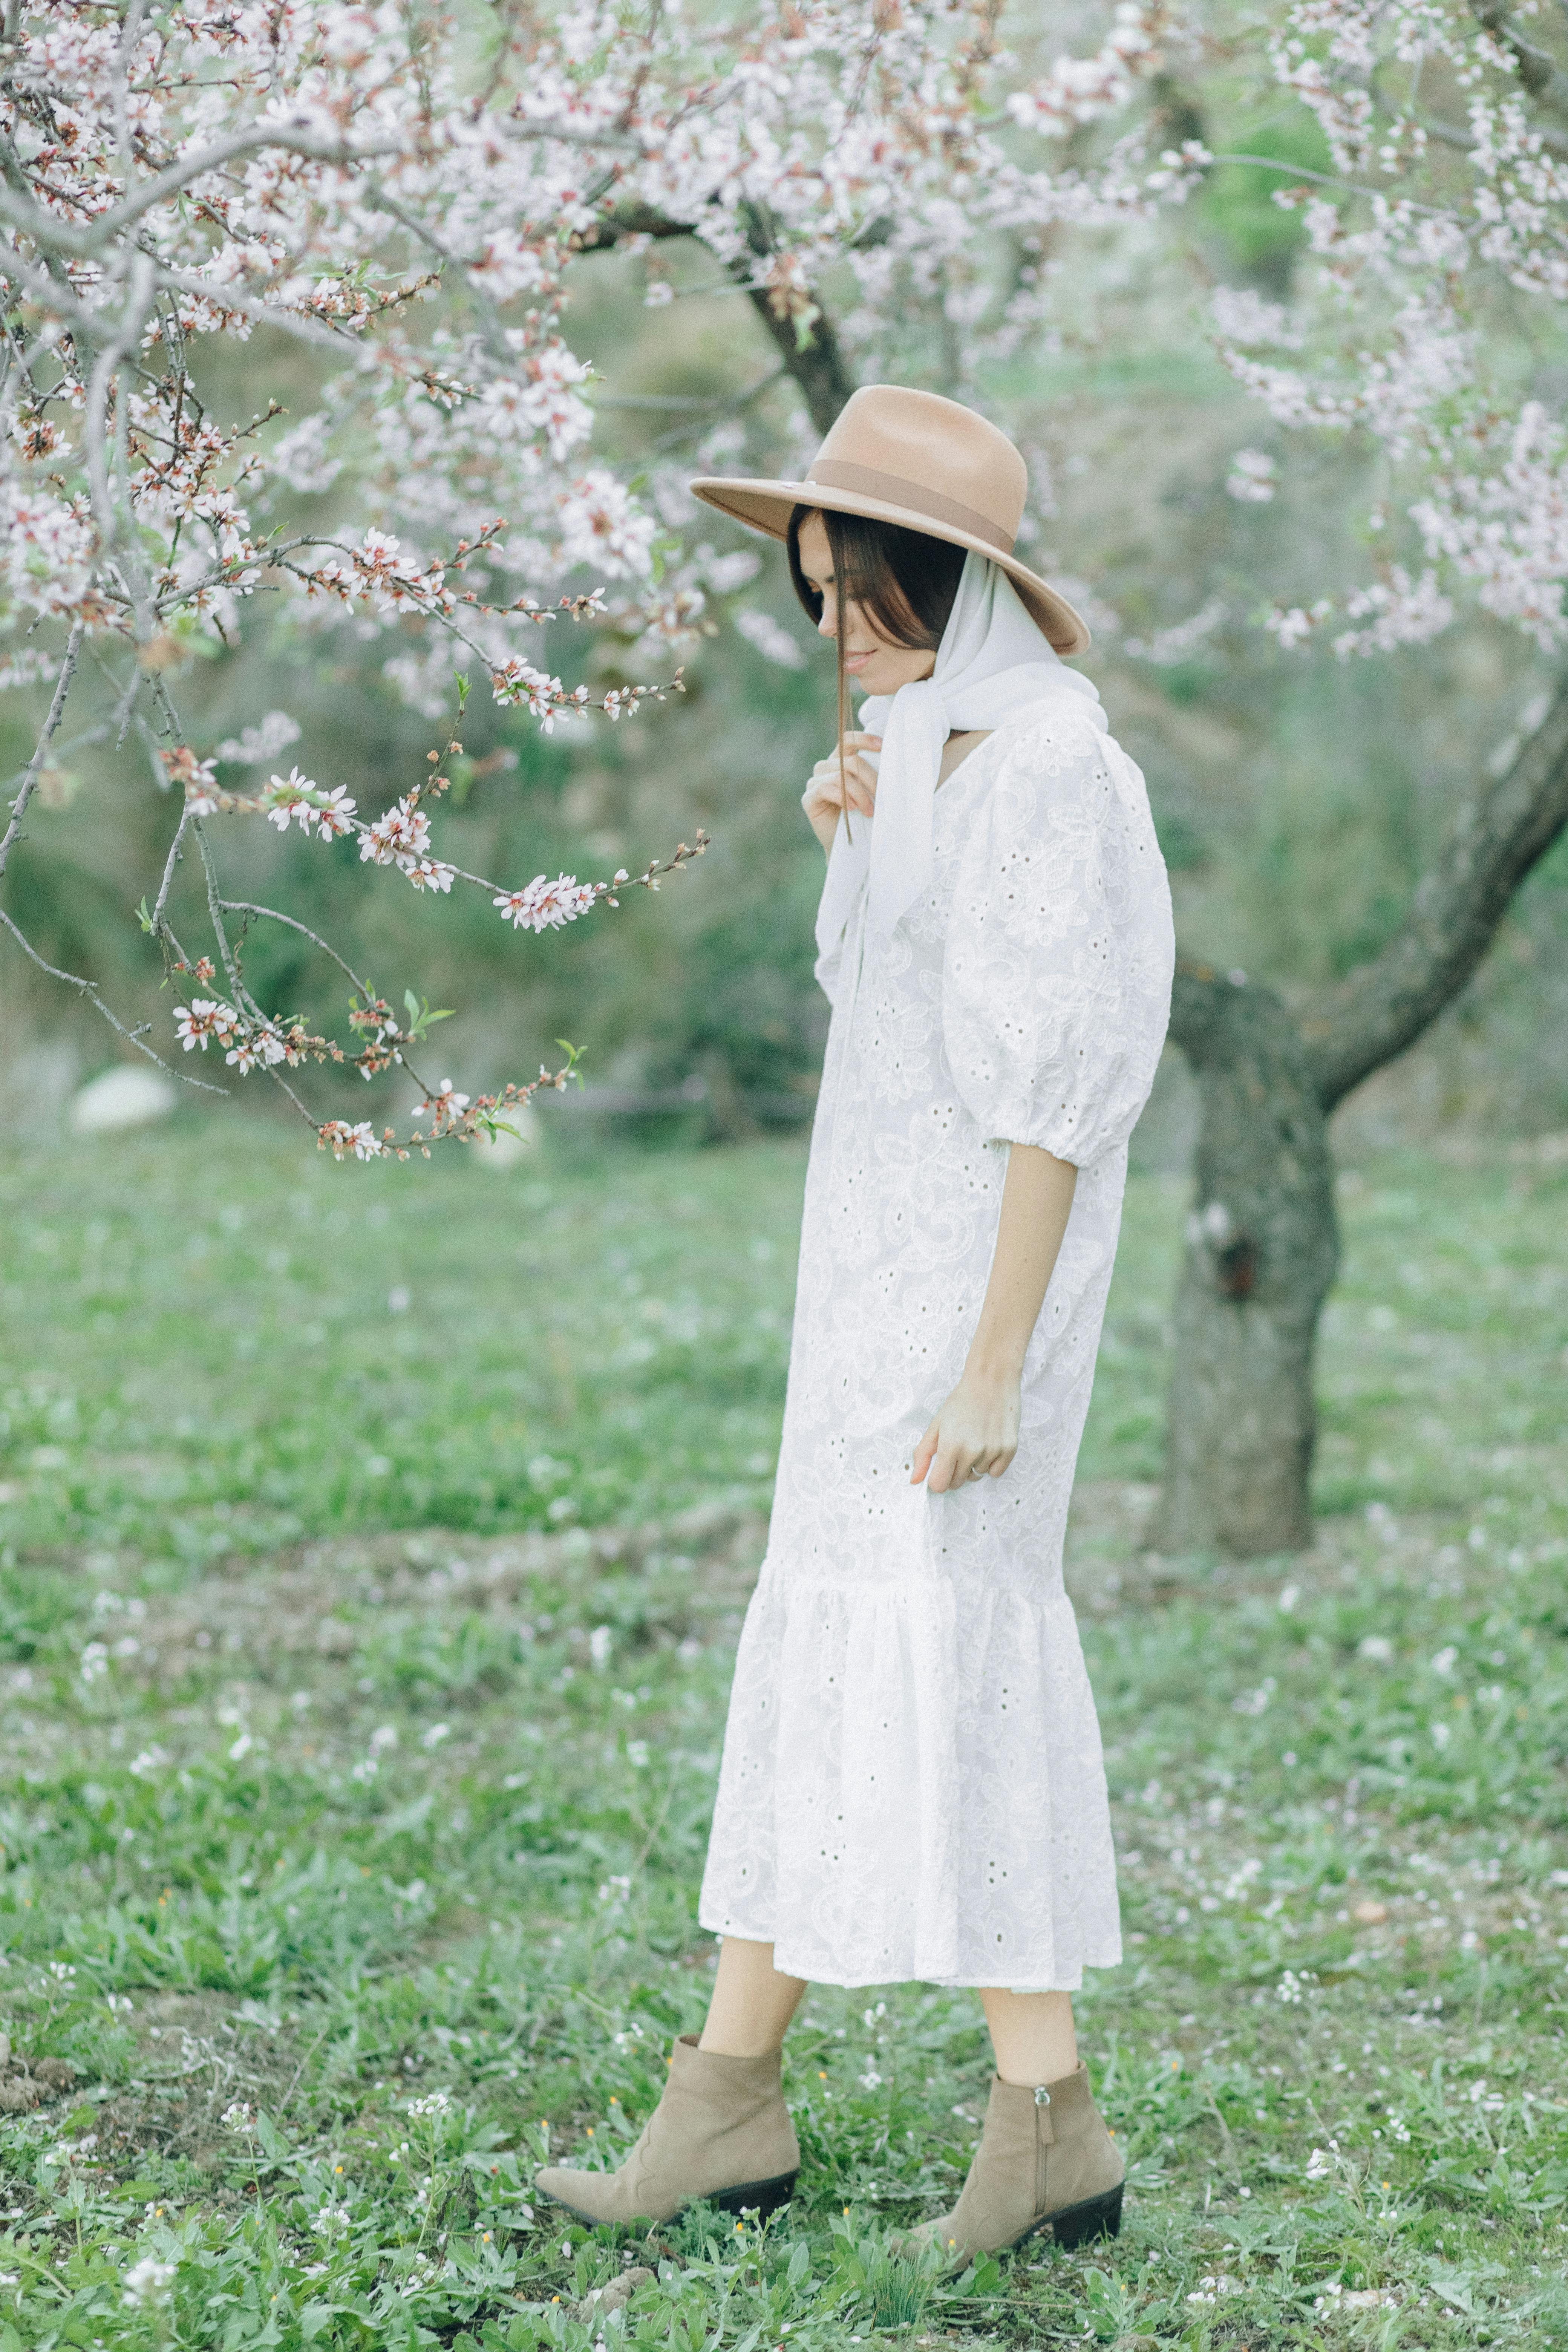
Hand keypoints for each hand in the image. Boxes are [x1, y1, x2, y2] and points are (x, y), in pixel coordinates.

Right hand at [802, 731, 881, 852]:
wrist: (850, 846)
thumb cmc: (864, 816)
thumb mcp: (871, 791)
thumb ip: (873, 774)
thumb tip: (891, 760)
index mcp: (840, 760)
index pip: (848, 740)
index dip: (864, 740)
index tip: (882, 747)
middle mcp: (826, 767)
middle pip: (850, 761)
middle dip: (870, 778)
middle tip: (881, 797)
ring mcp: (815, 782)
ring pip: (840, 776)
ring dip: (859, 793)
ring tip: (869, 811)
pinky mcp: (809, 798)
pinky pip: (825, 789)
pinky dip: (842, 797)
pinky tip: (852, 809)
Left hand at [910, 1360, 1021, 1493]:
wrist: (991, 1380)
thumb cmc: (962, 1400)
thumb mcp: (937, 1424)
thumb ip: (923, 1454)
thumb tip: (914, 1480)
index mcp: (950, 1445)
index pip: (939, 1485)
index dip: (937, 1479)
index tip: (940, 1468)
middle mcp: (972, 1451)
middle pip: (957, 1483)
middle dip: (953, 1471)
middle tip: (957, 1448)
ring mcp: (992, 1451)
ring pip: (976, 1476)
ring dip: (973, 1465)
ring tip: (975, 1440)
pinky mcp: (1010, 1449)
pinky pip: (995, 1473)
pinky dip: (990, 1463)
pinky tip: (989, 1443)